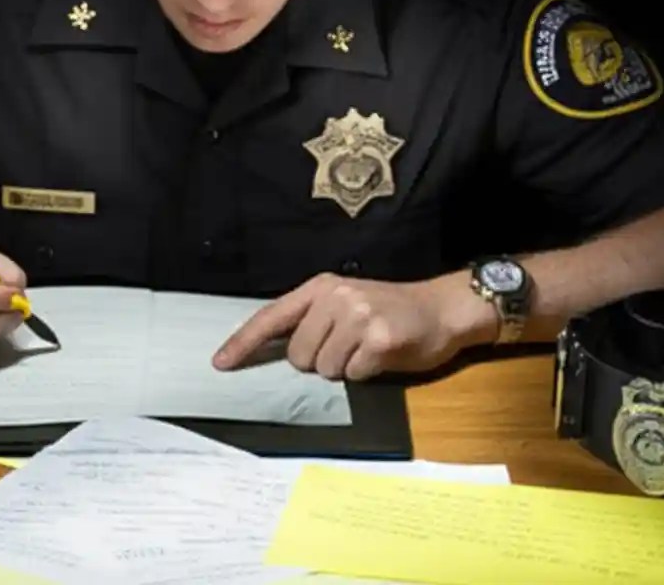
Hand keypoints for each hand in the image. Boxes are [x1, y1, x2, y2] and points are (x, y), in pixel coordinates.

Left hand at [212, 272, 497, 380]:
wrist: (443, 309)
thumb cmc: (391, 310)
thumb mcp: (347, 303)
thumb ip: (313, 321)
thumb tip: (278, 352)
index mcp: (321, 288)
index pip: (271, 317)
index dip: (244, 343)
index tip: (221, 363)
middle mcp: (335, 297)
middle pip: (299, 355)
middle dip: (318, 363)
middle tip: (348, 348)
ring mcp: (357, 317)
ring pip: (324, 369)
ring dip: (344, 369)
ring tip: (367, 349)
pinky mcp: (378, 339)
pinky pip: (353, 375)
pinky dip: (366, 374)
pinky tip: (383, 356)